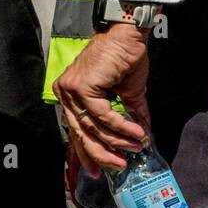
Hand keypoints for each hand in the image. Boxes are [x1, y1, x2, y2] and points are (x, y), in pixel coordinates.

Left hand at [54, 23, 150, 175]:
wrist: (129, 35)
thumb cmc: (126, 59)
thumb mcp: (127, 95)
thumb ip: (129, 117)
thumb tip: (141, 141)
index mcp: (72, 95)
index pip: (76, 131)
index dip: (87, 154)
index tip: (98, 172)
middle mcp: (66, 92)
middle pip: (81, 134)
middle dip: (102, 154)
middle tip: (120, 166)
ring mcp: (71, 89)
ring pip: (93, 127)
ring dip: (118, 140)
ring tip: (137, 145)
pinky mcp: (82, 86)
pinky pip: (102, 115)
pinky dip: (120, 126)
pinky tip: (136, 132)